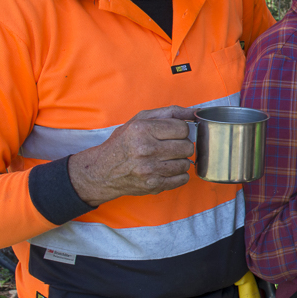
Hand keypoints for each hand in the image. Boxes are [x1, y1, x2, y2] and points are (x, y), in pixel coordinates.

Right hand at [68, 106, 197, 205]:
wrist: (102, 171)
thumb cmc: (123, 142)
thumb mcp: (139, 120)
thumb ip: (169, 112)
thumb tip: (195, 112)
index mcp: (142, 130)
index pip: (182, 128)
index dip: (180, 130)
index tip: (173, 133)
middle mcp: (146, 150)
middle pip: (187, 146)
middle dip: (182, 145)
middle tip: (170, 146)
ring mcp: (150, 170)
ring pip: (186, 164)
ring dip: (180, 160)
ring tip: (166, 158)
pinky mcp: (154, 185)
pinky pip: (182, 179)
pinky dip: (178, 174)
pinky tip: (166, 169)